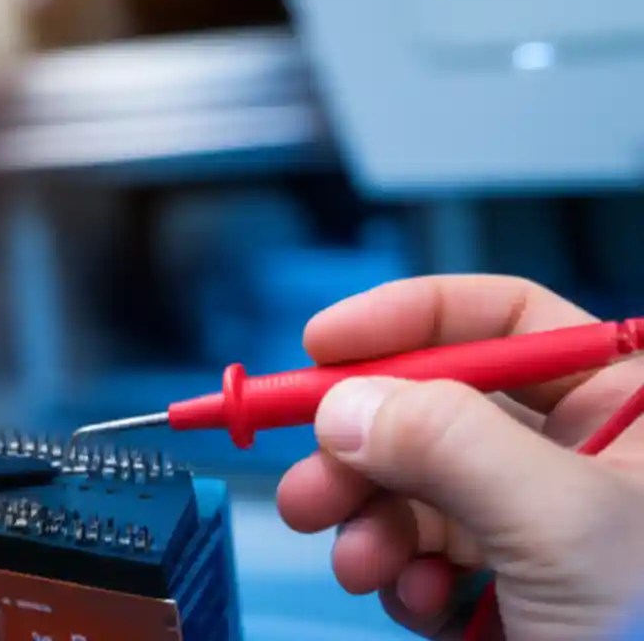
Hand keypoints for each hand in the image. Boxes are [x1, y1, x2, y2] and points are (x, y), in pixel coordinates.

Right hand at [277, 275, 643, 639]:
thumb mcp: (561, 523)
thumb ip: (449, 442)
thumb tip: (343, 405)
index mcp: (626, 403)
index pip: (503, 316)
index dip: (408, 319)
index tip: (322, 344)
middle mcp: (577, 452)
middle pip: (434, 405)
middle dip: (363, 447)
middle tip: (308, 484)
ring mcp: (534, 520)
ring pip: (415, 483)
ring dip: (369, 521)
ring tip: (356, 563)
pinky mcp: (504, 582)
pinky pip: (423, 552)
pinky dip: (400, 575)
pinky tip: (413, 603)